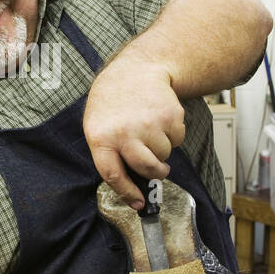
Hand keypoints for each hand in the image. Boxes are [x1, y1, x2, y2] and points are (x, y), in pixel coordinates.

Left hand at [83, 54, 185, 207]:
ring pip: (164, 155)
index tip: (139, 204)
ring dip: (162, 149)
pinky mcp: (171, 116)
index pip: (113, 175)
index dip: (127, 193)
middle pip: (146, 168)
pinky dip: (173, 135)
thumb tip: (129, 186)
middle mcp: (125, 132)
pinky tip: (160, 119)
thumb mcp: (97, 125)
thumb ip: (109, 154)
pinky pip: (178, 140)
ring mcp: (149, 124)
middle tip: (158, 169)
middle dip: (156, 173)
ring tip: (151, 129)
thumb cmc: (114, 101)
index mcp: (101, 137)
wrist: (137, 69)